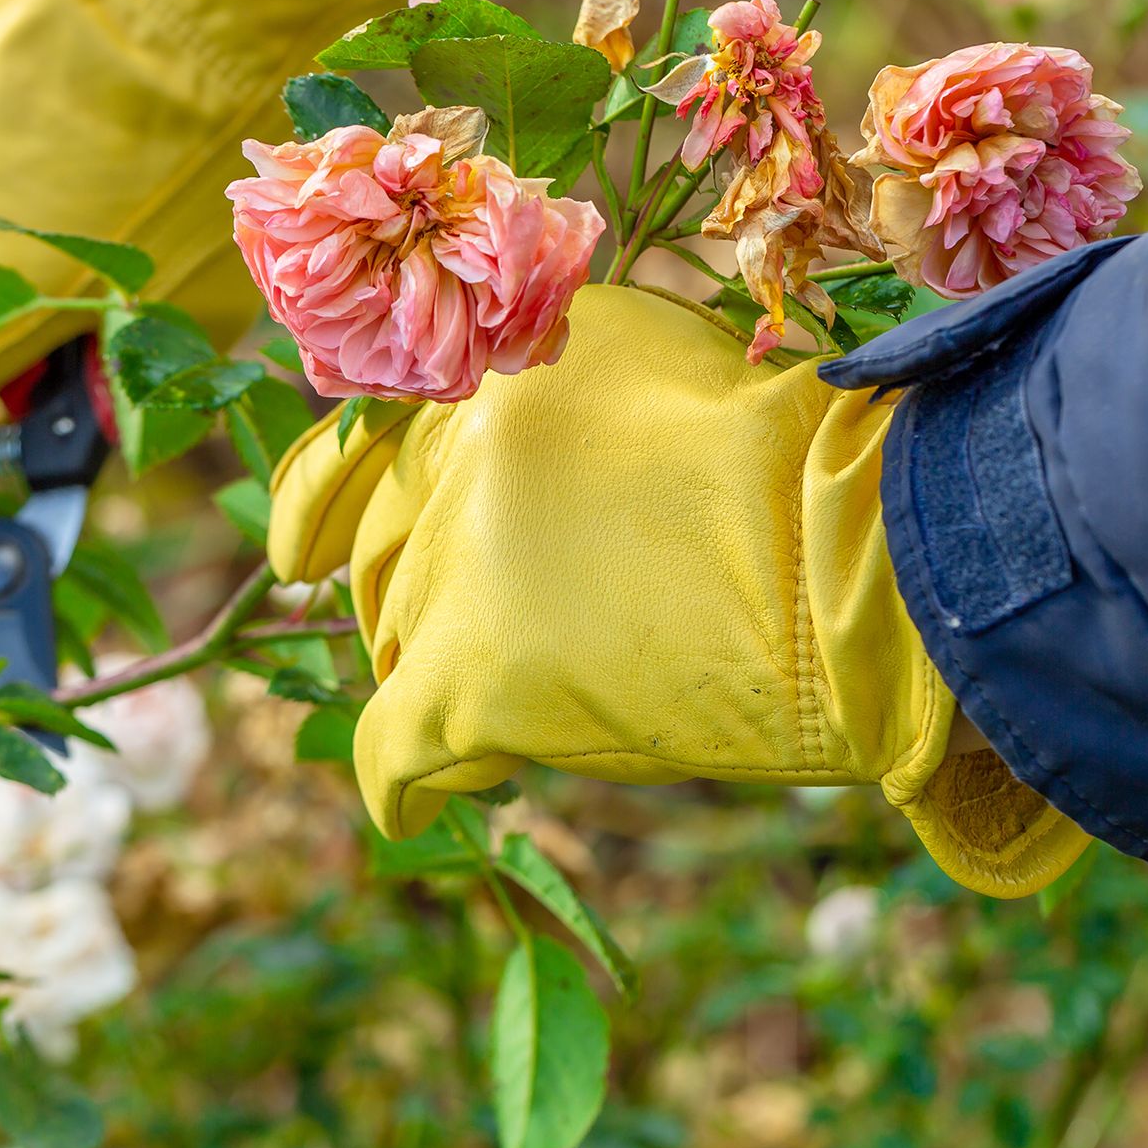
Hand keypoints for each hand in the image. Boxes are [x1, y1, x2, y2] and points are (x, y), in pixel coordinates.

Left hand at [268, 284, 1087, 897]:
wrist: (850, 549)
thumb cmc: (783, 450)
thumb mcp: (651, 351)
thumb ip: (549, 370)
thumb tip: (500, 399)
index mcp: (482, 384)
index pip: (353, 451)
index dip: (318, 505)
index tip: (298, 551)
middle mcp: (446, 470)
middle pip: (383, 558)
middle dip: (414, 596)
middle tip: (476, 631)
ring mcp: (451, 576)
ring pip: (393, 646)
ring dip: (434, 672)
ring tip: (507, 694)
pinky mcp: (470, 683)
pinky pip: (392, 748)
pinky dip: (399, 776)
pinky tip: (412, 796)